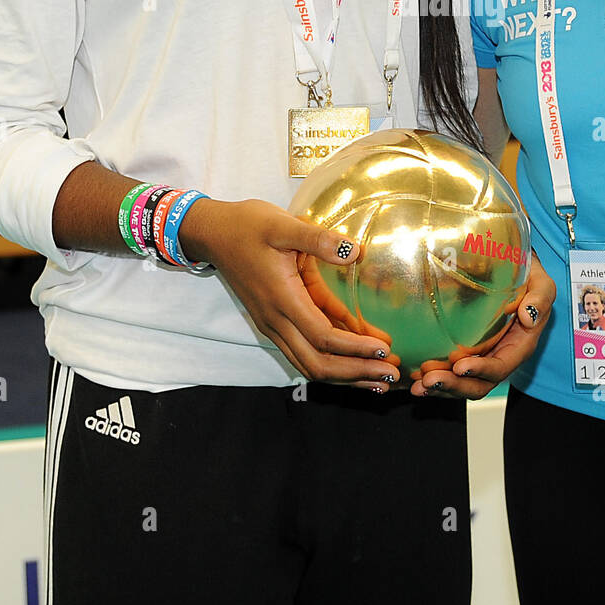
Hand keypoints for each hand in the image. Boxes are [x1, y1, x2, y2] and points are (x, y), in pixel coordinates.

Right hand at [185, 198, 400, 389]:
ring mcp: (273, 324)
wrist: (213, 232)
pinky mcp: (275, 320)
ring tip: (378, 380)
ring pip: (309, 364)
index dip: (355, 348)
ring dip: (344, 375)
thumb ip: (319, 239)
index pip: (323, 337)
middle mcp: (276, 320)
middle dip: (355, 373)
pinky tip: (357, 360)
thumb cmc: (247, 225)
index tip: (384, 351)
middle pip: (317, 363)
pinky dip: (331, 359)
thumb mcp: (283, 224)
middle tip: (391, 376)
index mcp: (282, 299)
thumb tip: (354, 251)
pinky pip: (304, 350)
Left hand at [410, 252, 556, 398]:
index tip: (460, 366)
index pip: (500, 367)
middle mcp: (499, 357)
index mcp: (519, 347)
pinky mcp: (465, 352)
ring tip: (418, 386)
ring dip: (440, 388)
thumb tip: (528, 317)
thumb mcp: (541, 283)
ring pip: (462, 383)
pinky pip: (450, 373)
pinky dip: (432, 379)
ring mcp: (481, 357)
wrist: (513, 269)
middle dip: (454, 386)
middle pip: (478, 384)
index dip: (480, 370)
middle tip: (429, 380)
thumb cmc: (528, 277)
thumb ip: (540, 298)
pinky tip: (413, 380)